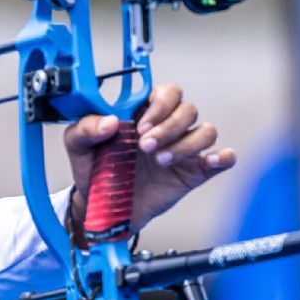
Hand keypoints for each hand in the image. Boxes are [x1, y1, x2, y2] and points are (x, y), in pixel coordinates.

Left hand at [63, 83, 235, 237]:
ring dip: (186, 145)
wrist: (103, 208)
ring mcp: (183, 149)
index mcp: (144, 112)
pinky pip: (221, 158)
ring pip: (205, 131)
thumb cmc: (94, 170)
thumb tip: (110, 121)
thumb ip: (85, 127)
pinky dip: (222, 157)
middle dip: (169, 127)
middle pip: (188, 109)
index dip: (159, 105)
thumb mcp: (78, 145)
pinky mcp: (194, 172)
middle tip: (145, 147)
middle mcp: (168, 126)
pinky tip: (210, 161)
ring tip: (160, 161)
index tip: (140, 127)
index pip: (167, 91)